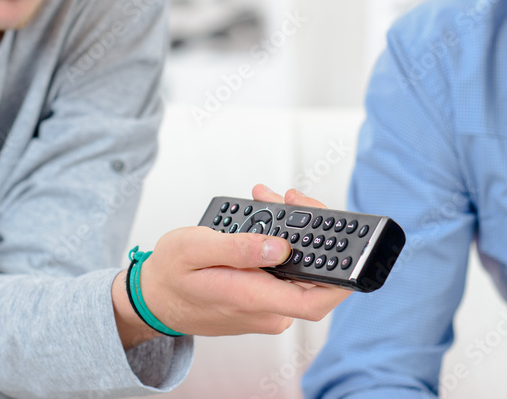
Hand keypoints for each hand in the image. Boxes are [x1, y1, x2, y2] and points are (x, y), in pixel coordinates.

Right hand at [112, 185, 349, 346]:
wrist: (152, 299)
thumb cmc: (169, 275)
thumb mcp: (195, 248)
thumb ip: (239, 248)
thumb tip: (281, 247)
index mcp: (252, 299)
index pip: (316, 300)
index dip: (344, 279)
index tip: (355, 247)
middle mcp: (265, 309)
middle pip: (310, 275)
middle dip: (308, 230)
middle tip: (290, 197)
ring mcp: (264, 307)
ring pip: (295, 268)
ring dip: (289, 232)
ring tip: (268, 199)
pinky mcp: (261, 299)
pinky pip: (281, 271)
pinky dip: (276, 242)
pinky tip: (261, 217)